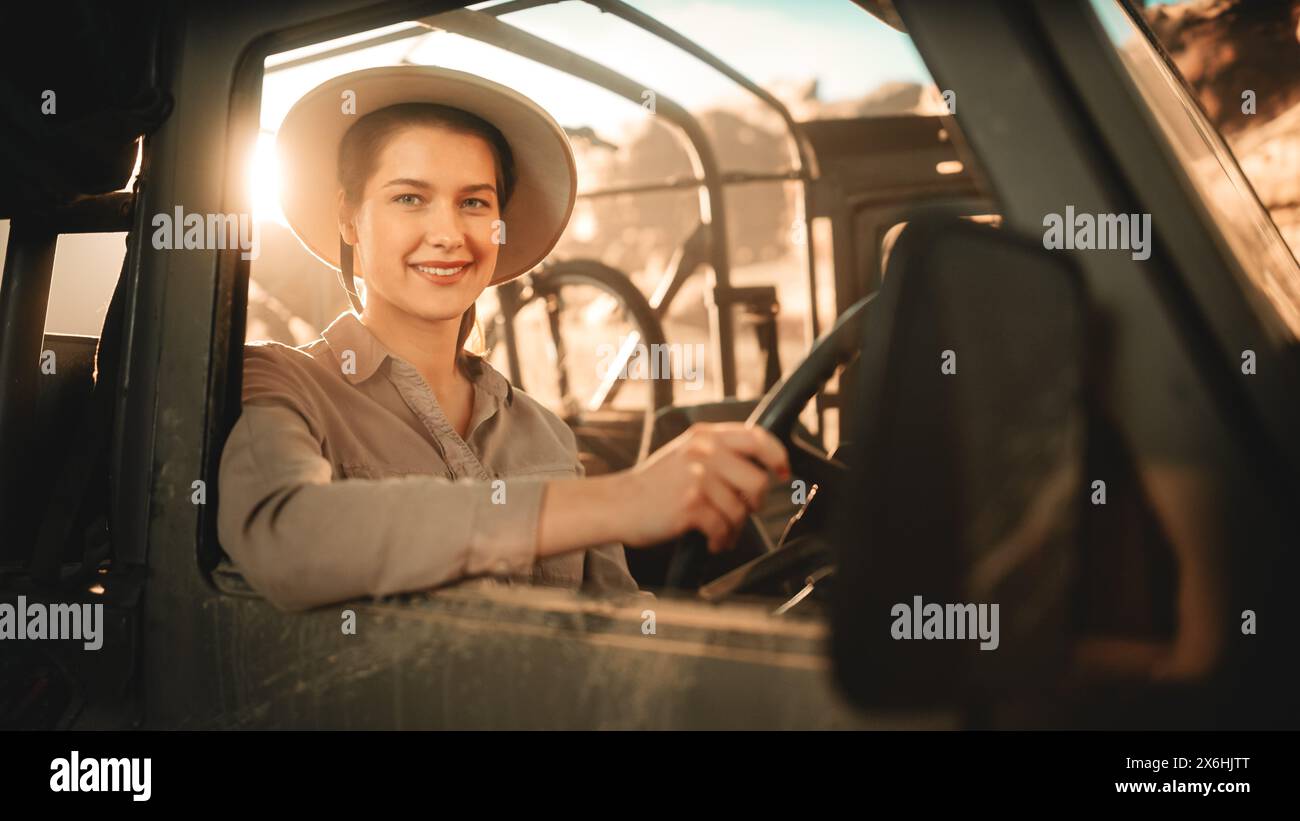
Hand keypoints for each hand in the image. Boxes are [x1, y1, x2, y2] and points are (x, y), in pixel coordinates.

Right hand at [613, 422, 790, 553]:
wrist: (619, 503)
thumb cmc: (655, 484)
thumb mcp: (686, 452)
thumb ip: (720, 452)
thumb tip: (763, 467)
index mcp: (705, 436)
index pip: (757, 437)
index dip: (777, 456)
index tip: (783, 472)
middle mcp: (703, 452)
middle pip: (758, 481)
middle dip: (754, 503)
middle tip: (741, 510)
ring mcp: (697, 478)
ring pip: (741, 511)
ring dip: (734, 528)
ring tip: (720, 531)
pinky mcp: (690, 505)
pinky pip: (723, 529)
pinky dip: (721, 540)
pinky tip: (711, 540)